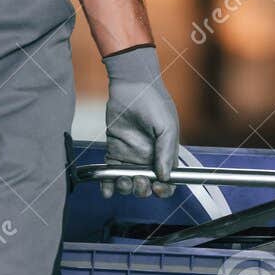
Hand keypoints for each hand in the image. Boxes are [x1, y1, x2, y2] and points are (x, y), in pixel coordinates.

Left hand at [101, 44, 179, 198]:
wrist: (131, 84)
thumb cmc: (154, 101)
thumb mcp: (167, 125)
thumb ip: (166, 151)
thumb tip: (165, 176)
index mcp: (165, 154)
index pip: (168, 181)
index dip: (164, 189)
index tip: (158, 187)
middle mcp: (148, 158)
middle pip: (146, 185)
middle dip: (142, 189)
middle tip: (139, 179)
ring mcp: (131, 156)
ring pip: (128, 182)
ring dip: (125, 188)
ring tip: (123, 180)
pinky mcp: (114, 150)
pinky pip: (110, 173)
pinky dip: (108, 185)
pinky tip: (107, 189)